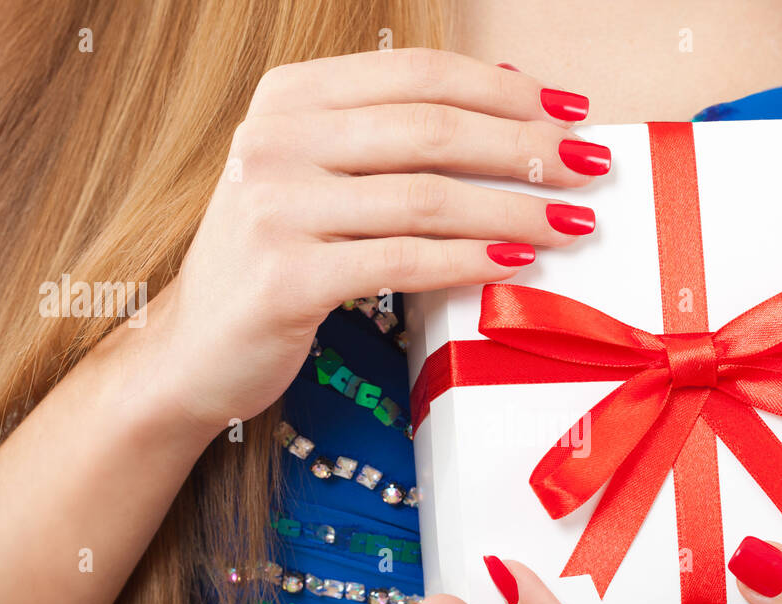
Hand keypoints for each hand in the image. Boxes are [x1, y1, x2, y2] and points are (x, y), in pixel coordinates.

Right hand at [142, 49, 605, 432]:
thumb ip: (388, 143)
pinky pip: (404, 261)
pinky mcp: (285, 276)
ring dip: (516, 208)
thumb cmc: (275, 263)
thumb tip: (506, 106)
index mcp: (288, 98)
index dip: (503, 87)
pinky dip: (471, 260)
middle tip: (588, 167)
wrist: (193, 350)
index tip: (568, 106)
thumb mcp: (318, 181)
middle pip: (431, 130)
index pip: (416, 74)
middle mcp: (275, 139)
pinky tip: (518, 262)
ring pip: (426, 197)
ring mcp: (274, 206)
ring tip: (572, 222)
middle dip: (524, 146)